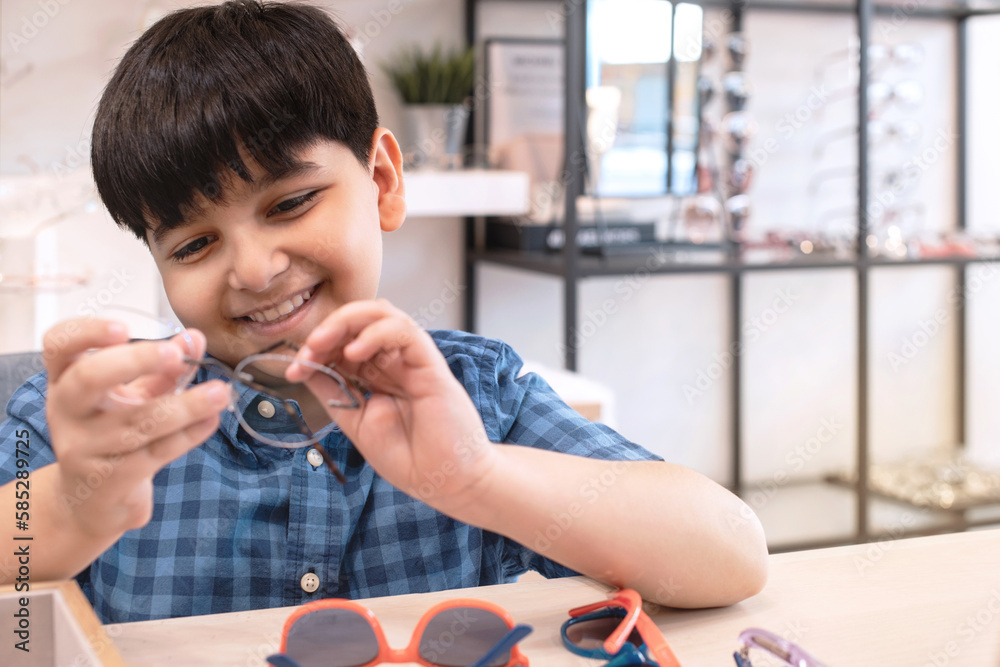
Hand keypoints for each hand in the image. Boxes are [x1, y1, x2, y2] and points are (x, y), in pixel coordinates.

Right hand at [43, 318, 229, 538]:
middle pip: (88, 379)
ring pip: (136, 422)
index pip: (59, 345)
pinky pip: (154, 453)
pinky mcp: (108, 480)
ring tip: (220, 392)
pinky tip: (211, 420)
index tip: (123, 328)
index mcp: (66, 380)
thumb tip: (194, 338)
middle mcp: (67, 412)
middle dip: (135, 361)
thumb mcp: (134, 396)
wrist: (91, 503)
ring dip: (184, 405)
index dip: (86, 333)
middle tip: (174, 355)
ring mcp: (83, 448)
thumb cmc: (112, 436)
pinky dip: (187, 435)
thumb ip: (164, 368)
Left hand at [289, 300, 496, 507]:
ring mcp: (412, 361)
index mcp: (376, 375)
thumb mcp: (355, 422)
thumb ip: (333, 393)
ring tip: (322, 343)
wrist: (444, 482)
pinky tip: (354, 352)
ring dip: (346, 322)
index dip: (316, 347)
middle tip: (307, 349)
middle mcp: (393, 362)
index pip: (343, 341)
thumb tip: (303, 367)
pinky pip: (404, 331)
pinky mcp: (430, 365)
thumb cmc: (409, 457)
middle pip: (359, 321)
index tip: (294, 368)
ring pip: (382, 314)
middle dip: (327, 328)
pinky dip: (375, 333)